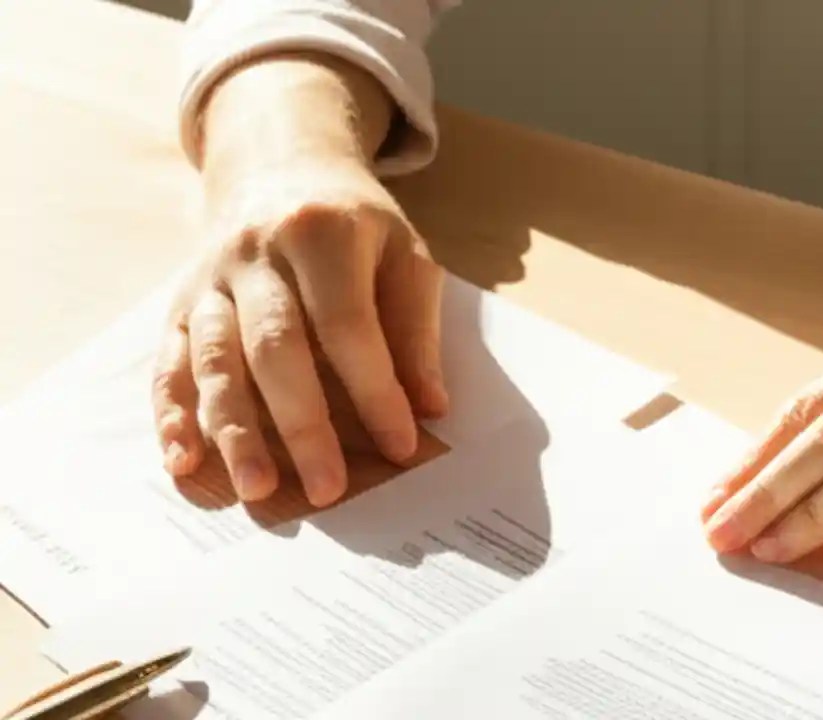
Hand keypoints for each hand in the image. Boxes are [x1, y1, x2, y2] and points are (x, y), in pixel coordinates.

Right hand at [152, 158, 447, 506]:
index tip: (402, 445)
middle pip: (274, 348)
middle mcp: (255, 255)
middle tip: (328, 489)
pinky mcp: (179, 302)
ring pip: (213, 359)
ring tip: (258, 490)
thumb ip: (415, 328)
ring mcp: (209, 279)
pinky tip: (184, 461)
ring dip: (233, 430)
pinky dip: (172, 414)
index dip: (375, 389)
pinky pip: (168, 361)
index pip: (347, 325)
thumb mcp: (404, 254)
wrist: (279, 166)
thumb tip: (430, 406)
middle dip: (302, 425)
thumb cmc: (355, 224)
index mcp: (321, 234)